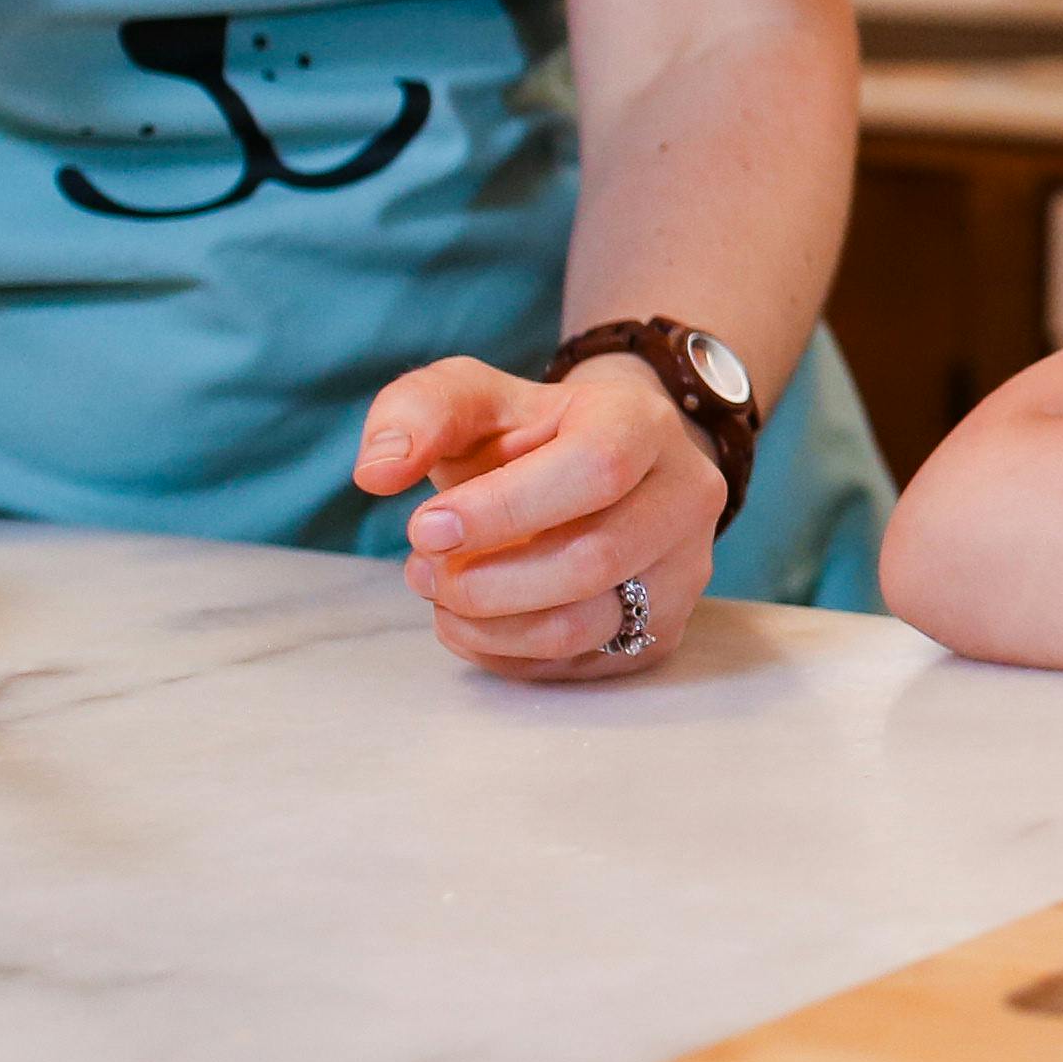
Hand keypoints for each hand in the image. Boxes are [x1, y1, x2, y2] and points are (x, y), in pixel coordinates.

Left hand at [352, 352, 726, 681]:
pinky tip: (474, 622)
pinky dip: (507, 654)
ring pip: (587, 624)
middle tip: (421, 570)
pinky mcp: (662, 629)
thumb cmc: (529, 435)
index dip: (505, 508)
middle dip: (486, 580)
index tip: (423, 527)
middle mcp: (684, 496)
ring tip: (441, 597)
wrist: (603, 467)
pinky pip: (580, 663)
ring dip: (490, 625)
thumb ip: (417, 413)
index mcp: (642, 423)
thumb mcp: (471, 398)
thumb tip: (378, 472)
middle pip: (595, 559)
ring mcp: (683, 569)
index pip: (596, 468)